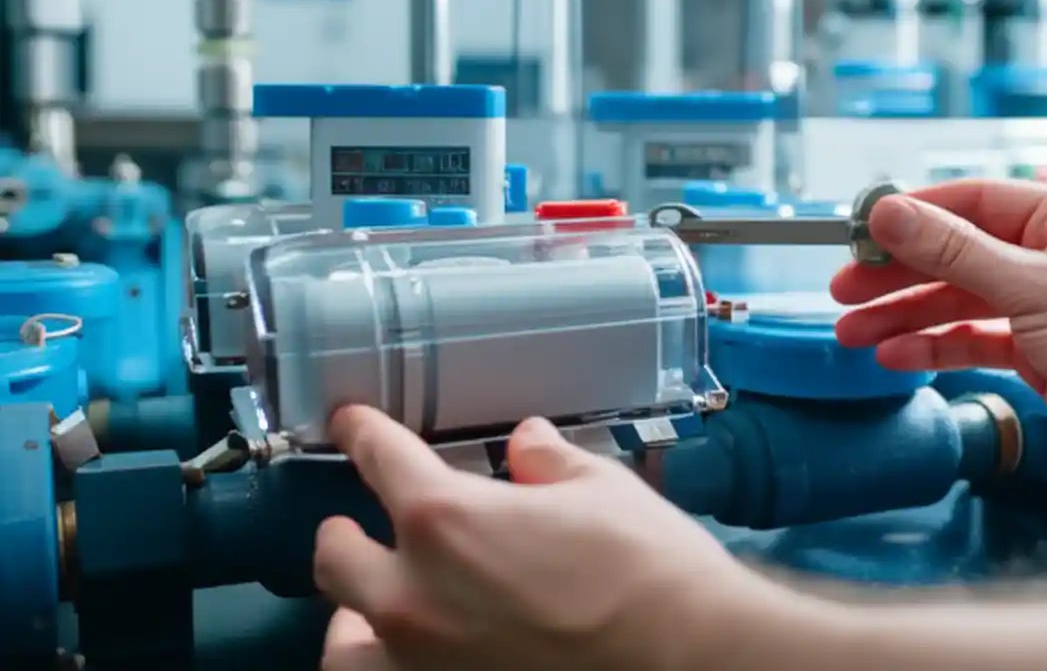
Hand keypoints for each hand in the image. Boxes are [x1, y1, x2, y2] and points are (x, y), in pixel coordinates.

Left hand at [314, 406, 769, 669]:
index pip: (382, 458)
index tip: (351, 424)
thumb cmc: (647, 565)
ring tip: (366, 614)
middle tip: (353, 527)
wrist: (686, 658)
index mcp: (445, 518)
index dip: (363, 432)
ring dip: (352, 618)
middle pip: (337, 557)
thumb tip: (527, 444)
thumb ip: (548, 464)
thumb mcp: (602, 489)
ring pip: (344, 644)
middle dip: (342, 534)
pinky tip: (411, 658)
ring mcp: (422, 661)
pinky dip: (386, 665)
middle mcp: (414, 593)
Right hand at [830, 181, 1046, 518]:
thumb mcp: (1032, 288)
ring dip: (906, 318)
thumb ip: (954, 251)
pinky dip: (934, 349)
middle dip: (897, 275)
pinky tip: (898, 358)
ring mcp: (1043, 305)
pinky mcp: (1038, 352)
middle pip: (954, 255)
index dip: (910, 216)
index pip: (971, 202)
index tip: (858, 231)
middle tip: (844, 290)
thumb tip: (891, 212)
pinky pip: (972, 340)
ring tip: (855, 334)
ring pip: (957, 301)